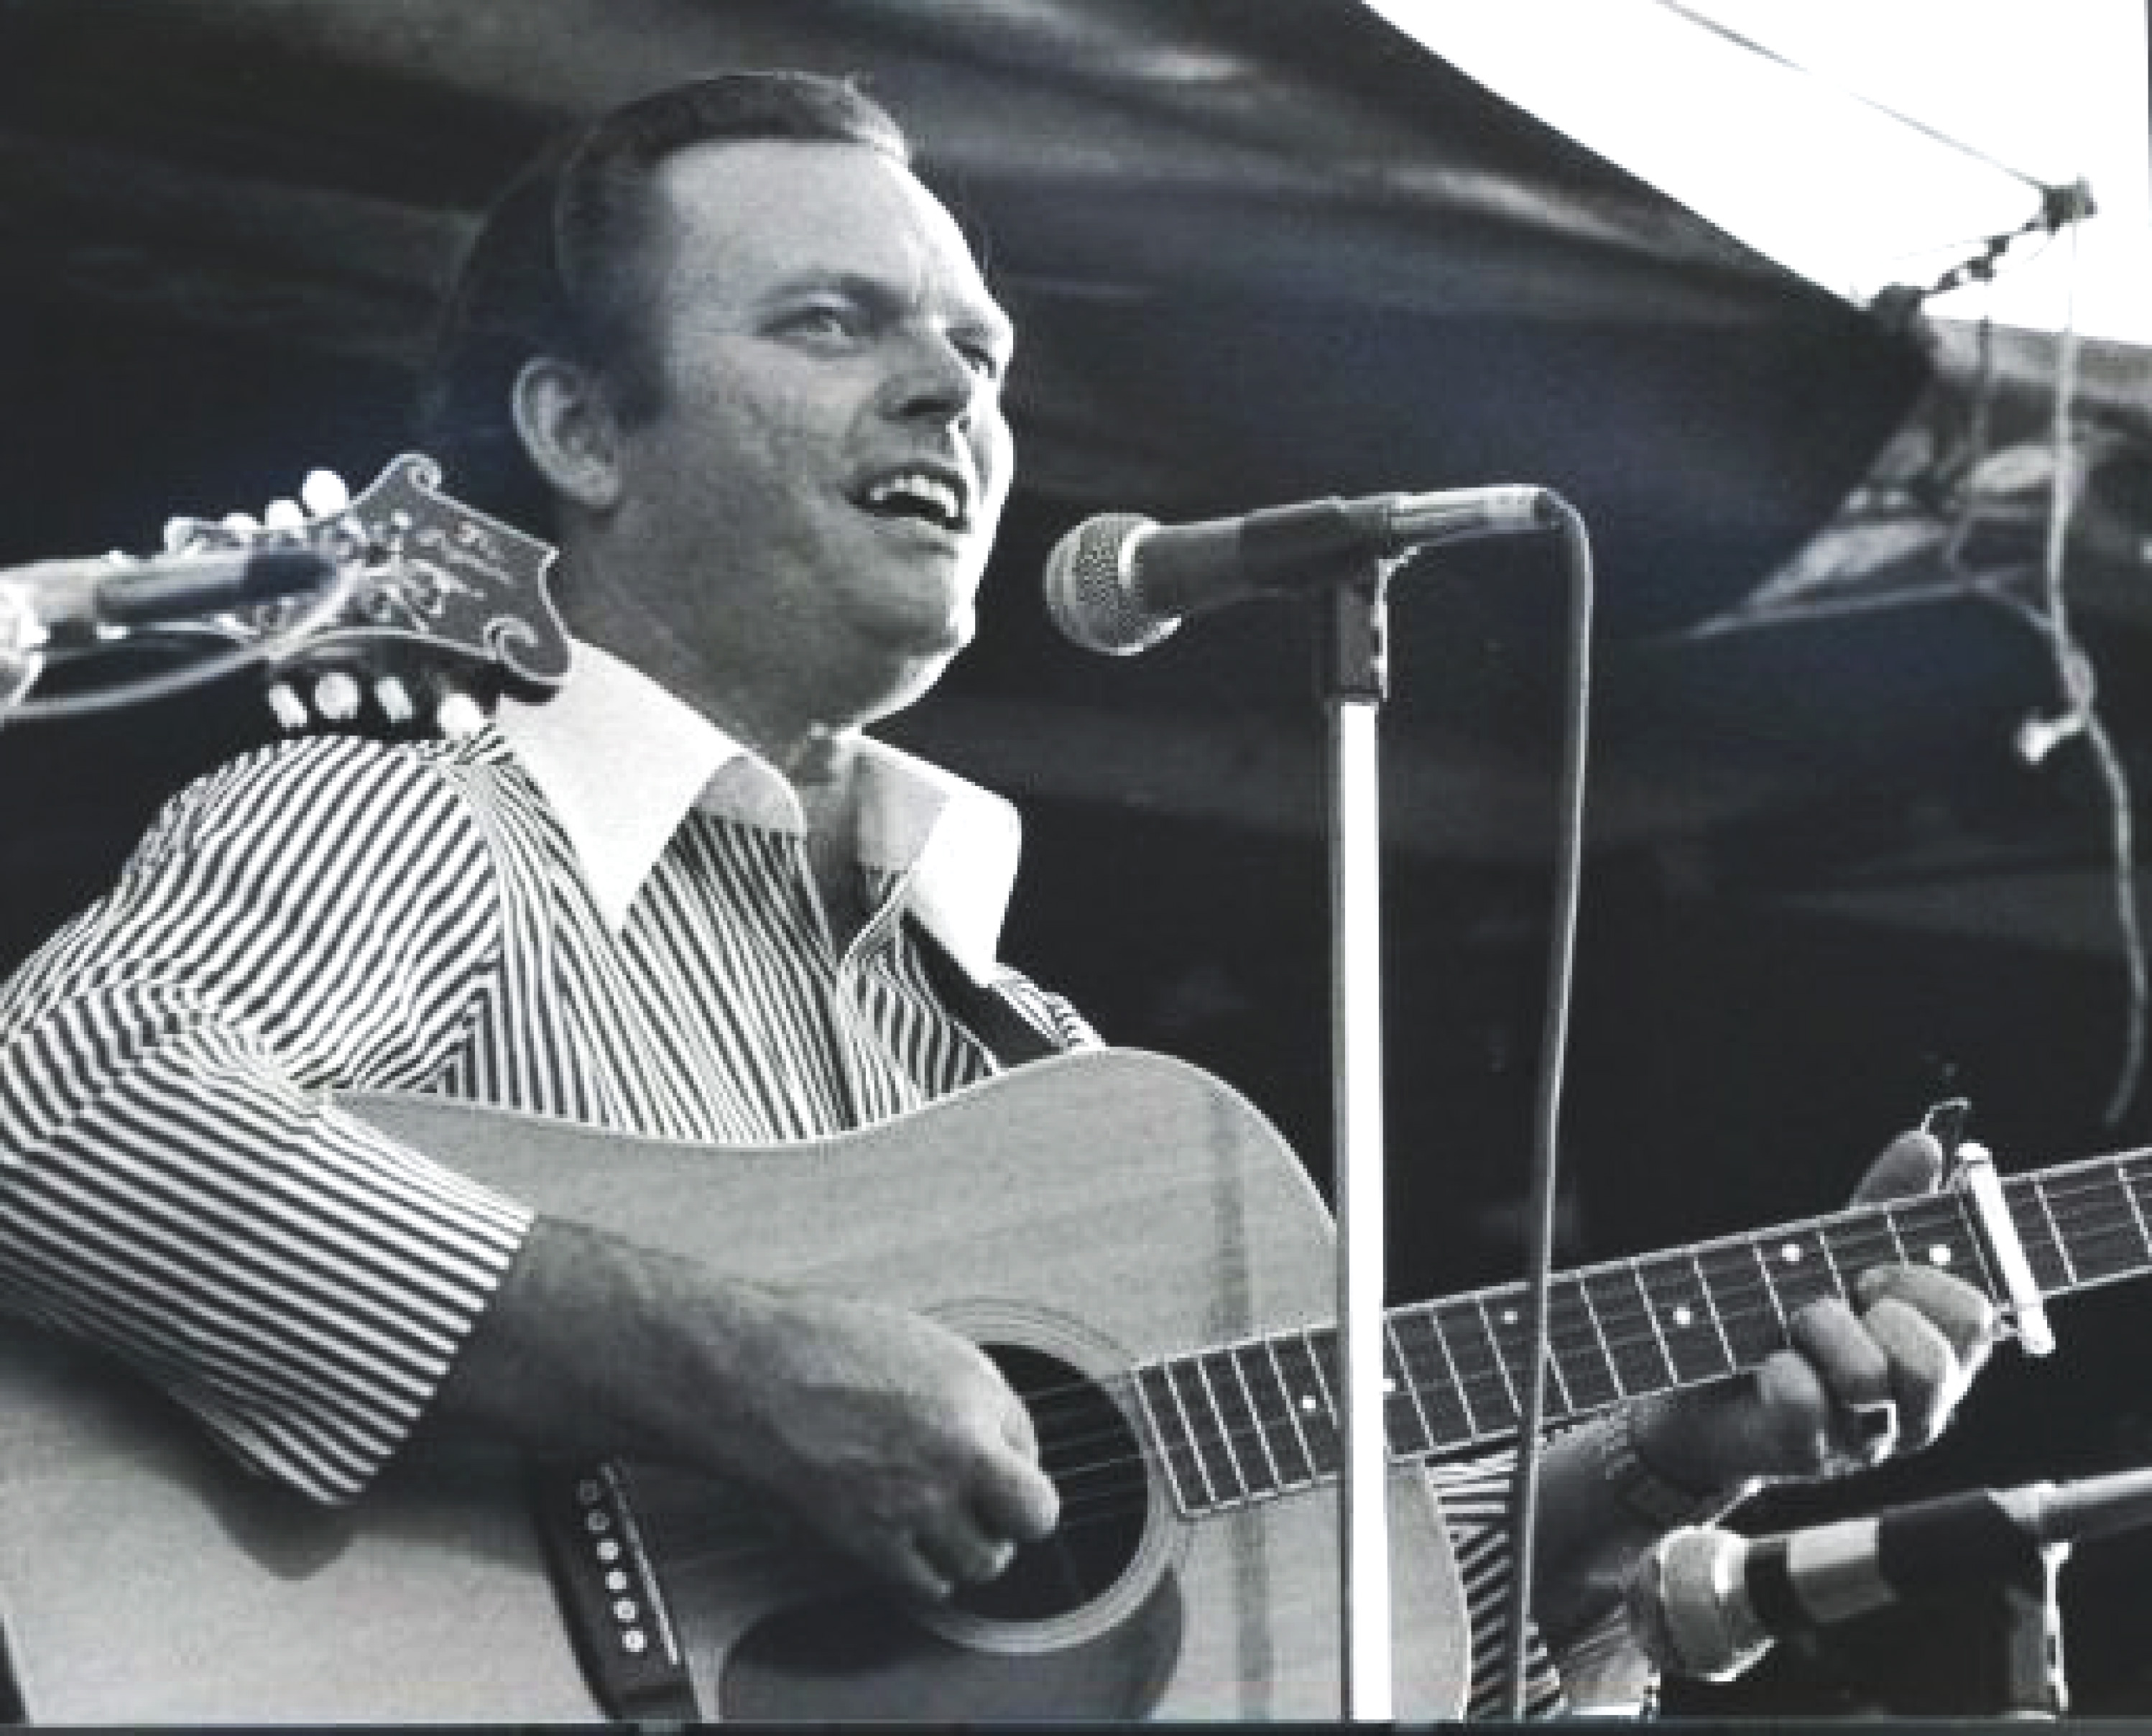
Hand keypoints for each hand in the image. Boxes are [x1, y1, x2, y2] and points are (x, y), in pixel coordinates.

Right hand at [437, 1220, 1059, 1603]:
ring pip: (983, 1561)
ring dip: (968, 1547)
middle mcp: (959, 1448)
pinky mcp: (874, 1541)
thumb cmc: (819, 1346)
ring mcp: (918, 1500)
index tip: (982, 1454)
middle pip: (1034, 1515)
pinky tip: (902, 1541)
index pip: (1030, 1442)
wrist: (748, 1375)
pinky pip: (928, 1584)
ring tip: (937, 1523)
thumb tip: (993, 1433)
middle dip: (1017, 1515)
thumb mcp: (917, 1345)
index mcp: (974, 1388)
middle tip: (990, 1507)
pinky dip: (923, 1572)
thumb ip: (966, 1393)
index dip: (1006, 1451)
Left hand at [1632, 1128, 1999, 1496]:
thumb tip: (1925, 1143)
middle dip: (1869, 1311)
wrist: (1698, 1386)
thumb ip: (1885, 1206)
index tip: (1871, 1270)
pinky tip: (1764, 1368)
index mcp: (1941, 1354)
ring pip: (1870, 1378)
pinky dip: (1775, 1370)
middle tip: (1828, 1304)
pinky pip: (1804, 1403)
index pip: (1975, 1316)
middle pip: (1934, 1357)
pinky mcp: (1807, 1458)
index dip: (1920, 1279)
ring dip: (1817, 1334)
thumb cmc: (1782, 1317)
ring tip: (1790, 1332)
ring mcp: (1868, 1441)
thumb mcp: (1835, 1254)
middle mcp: (1919, 1407)